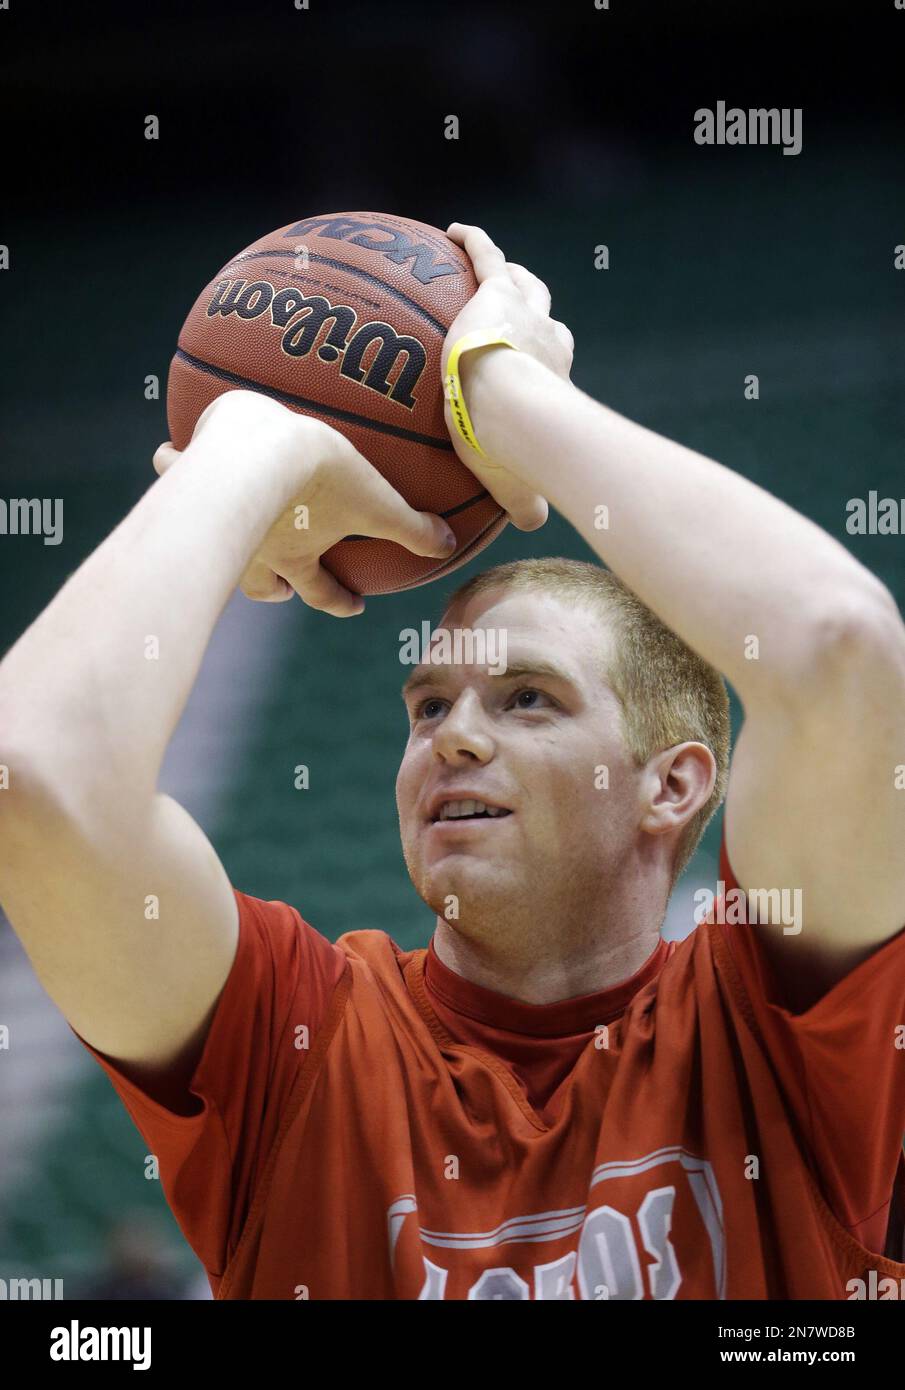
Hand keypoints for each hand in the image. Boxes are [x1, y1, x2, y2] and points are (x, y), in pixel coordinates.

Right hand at [153, 390, 456, 616]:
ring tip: (214, 515)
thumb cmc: (317, 479)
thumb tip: (448, 545)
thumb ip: (411, 526)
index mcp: (297, 557)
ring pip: (211, 535)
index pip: (320, 591)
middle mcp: (252, 549)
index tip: (352, 606)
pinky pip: (172, 471)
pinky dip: (172, 465)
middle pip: (259, 582)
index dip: (338, 601)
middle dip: (269, 586)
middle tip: (277, 584)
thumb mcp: (376, 501)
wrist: (252, 451)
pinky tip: (169, 451)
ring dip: (215, 531)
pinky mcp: (183, 476)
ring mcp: (213, 519)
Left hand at [441, 222, 574, 529]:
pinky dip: (473, 241)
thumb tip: (535, 527)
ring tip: (483, 264)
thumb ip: (526, 501)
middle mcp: (549, 338)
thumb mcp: (522, 481)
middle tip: (510, 305)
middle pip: (542, 311)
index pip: (551, 358)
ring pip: (520, 282)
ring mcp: (523, 311)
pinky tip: (452, 231)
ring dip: (505, 273)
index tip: (528, 358)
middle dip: (531, 305)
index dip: (541, 354)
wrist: (511, 412)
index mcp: (555, 377)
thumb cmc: (519, 452)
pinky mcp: (494, 293)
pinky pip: (485, 255)